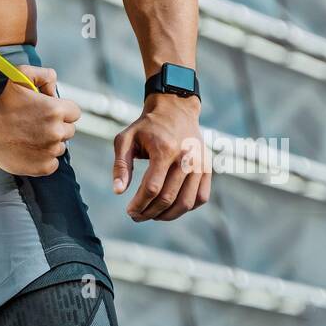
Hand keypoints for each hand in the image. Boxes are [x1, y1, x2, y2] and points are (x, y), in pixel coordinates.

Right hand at [0, 64, 79, 175]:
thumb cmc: (2, 102)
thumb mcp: (20, 76)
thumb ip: (44, 74)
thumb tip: (55, 88)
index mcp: (56, 110)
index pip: (74, 112)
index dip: (62, 111)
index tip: (49, 112)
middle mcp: (57, 131)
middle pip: (69, 130)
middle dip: (57, 127)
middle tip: (37, 125)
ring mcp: (51, 150)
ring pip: (61, 146)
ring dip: (50, 142)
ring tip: (31, 137)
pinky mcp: (44, 166)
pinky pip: (53, 163)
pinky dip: (45, 158)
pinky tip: (30, 150)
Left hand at [113, 93, 209, 221]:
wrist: (175, 109)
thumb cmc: (147, 126)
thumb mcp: (126, 139)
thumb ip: (121, 165)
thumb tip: (118, 191)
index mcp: (164, 150)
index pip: (152, 187)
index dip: (139, 204)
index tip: (129, 211)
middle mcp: (186, 158)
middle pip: (168, 198)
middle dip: (150, 212)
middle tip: (137, 216)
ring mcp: (200, 164)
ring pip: (186, 203)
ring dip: (167, 215)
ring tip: (152, 215)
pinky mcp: (208, 168)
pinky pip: (201, 197)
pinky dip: (187, 208)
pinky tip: (171, 208)